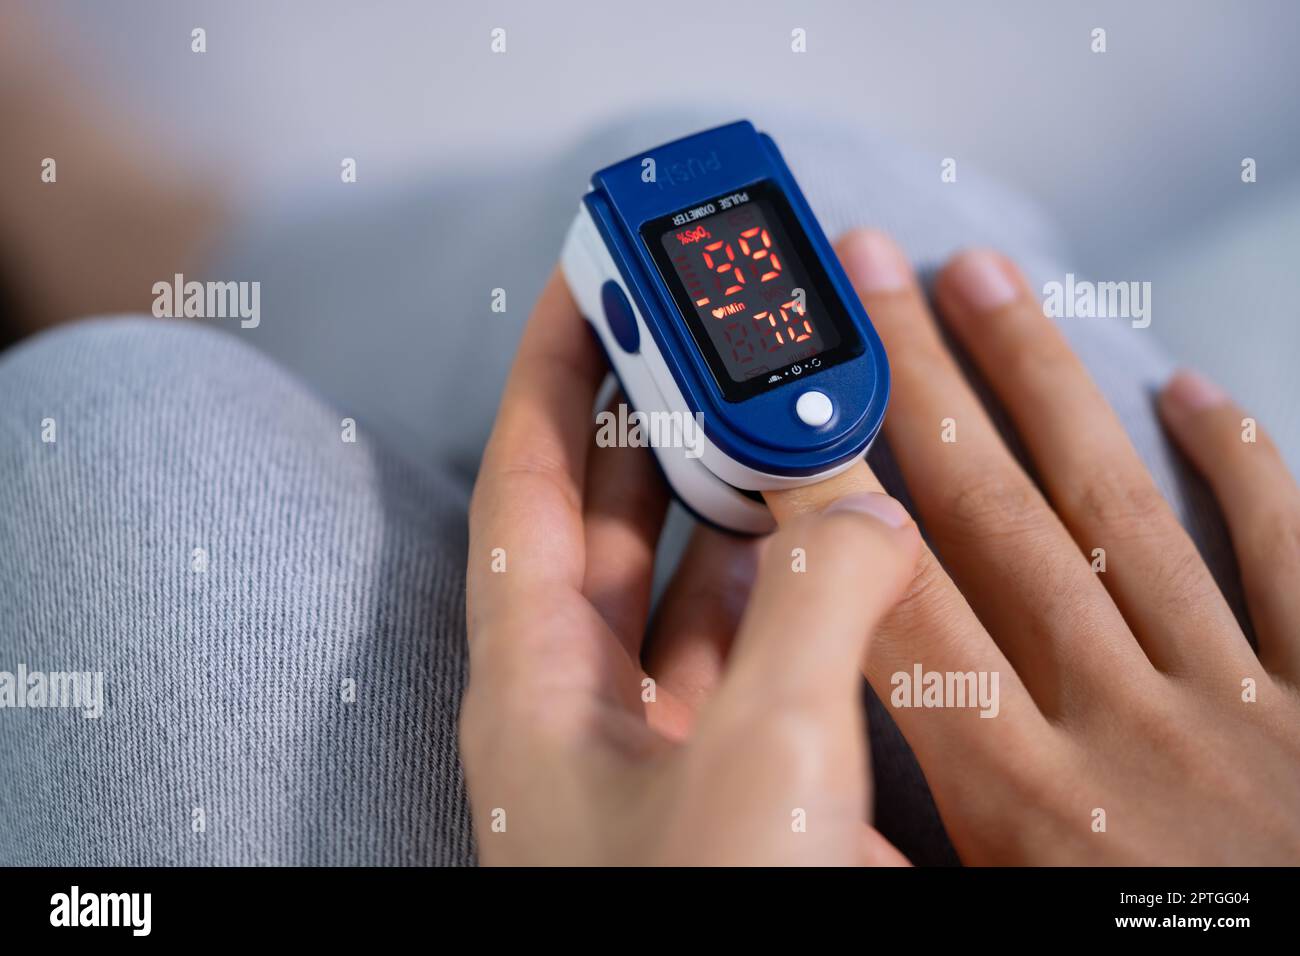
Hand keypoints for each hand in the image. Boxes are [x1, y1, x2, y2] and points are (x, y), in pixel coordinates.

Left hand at [461, 272, 920, 864]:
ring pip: (686, 590)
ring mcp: (656, 754)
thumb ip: (814, 613)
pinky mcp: (730, 792)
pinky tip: (837, 554)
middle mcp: (585, 712)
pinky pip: (752, 657)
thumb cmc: (699, 933)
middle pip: (607, 521)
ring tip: (781, 416)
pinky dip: (791, 596)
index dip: (550, 370)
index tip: (587, 277)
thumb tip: (869, 517)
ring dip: (732, 504)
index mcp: (538, 689)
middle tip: (704, 327)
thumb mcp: (759, 759)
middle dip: (651, 415)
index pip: (524, 483)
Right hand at [789, 229, 1299, 863]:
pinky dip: (1244, 469)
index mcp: (1031, 805)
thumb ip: (947, 836)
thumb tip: (852, 761)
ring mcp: (1238, 700)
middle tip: (876, 280)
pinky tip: (1191, 394)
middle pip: (999, 522)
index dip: (832, 500)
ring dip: (1045, 389)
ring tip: (990, 285)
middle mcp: (1124, 725)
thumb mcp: (1014, 922)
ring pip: (1121, 511)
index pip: (902, 614)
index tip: (785, 412)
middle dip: (925, 388)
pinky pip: (1290, 562)